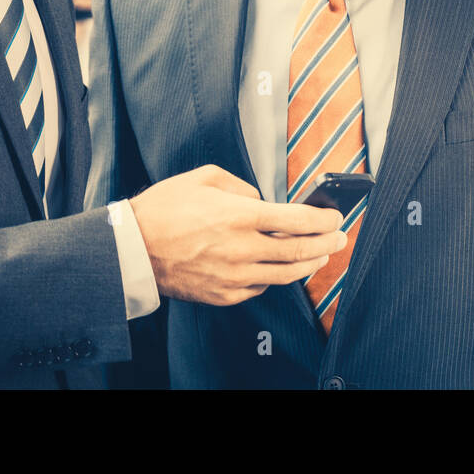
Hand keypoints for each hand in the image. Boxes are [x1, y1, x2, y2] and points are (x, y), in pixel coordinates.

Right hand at [129, 164, 346, 305]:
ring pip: (286, 274)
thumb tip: (262, 202)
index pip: (298, 221)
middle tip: (340, 237)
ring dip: (310, 264)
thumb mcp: (205, 178)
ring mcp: (234, 276)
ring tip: (321, 255)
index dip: (323, 220)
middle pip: (300, 250)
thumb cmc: (165, 209)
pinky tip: (281, 268)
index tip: (335, 217)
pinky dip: (276, 277)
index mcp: (240, 216)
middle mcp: (242, 249)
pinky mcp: (224, 295)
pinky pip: (260, 287)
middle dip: (327, 243)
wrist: (132, 248)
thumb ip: (242, 187)